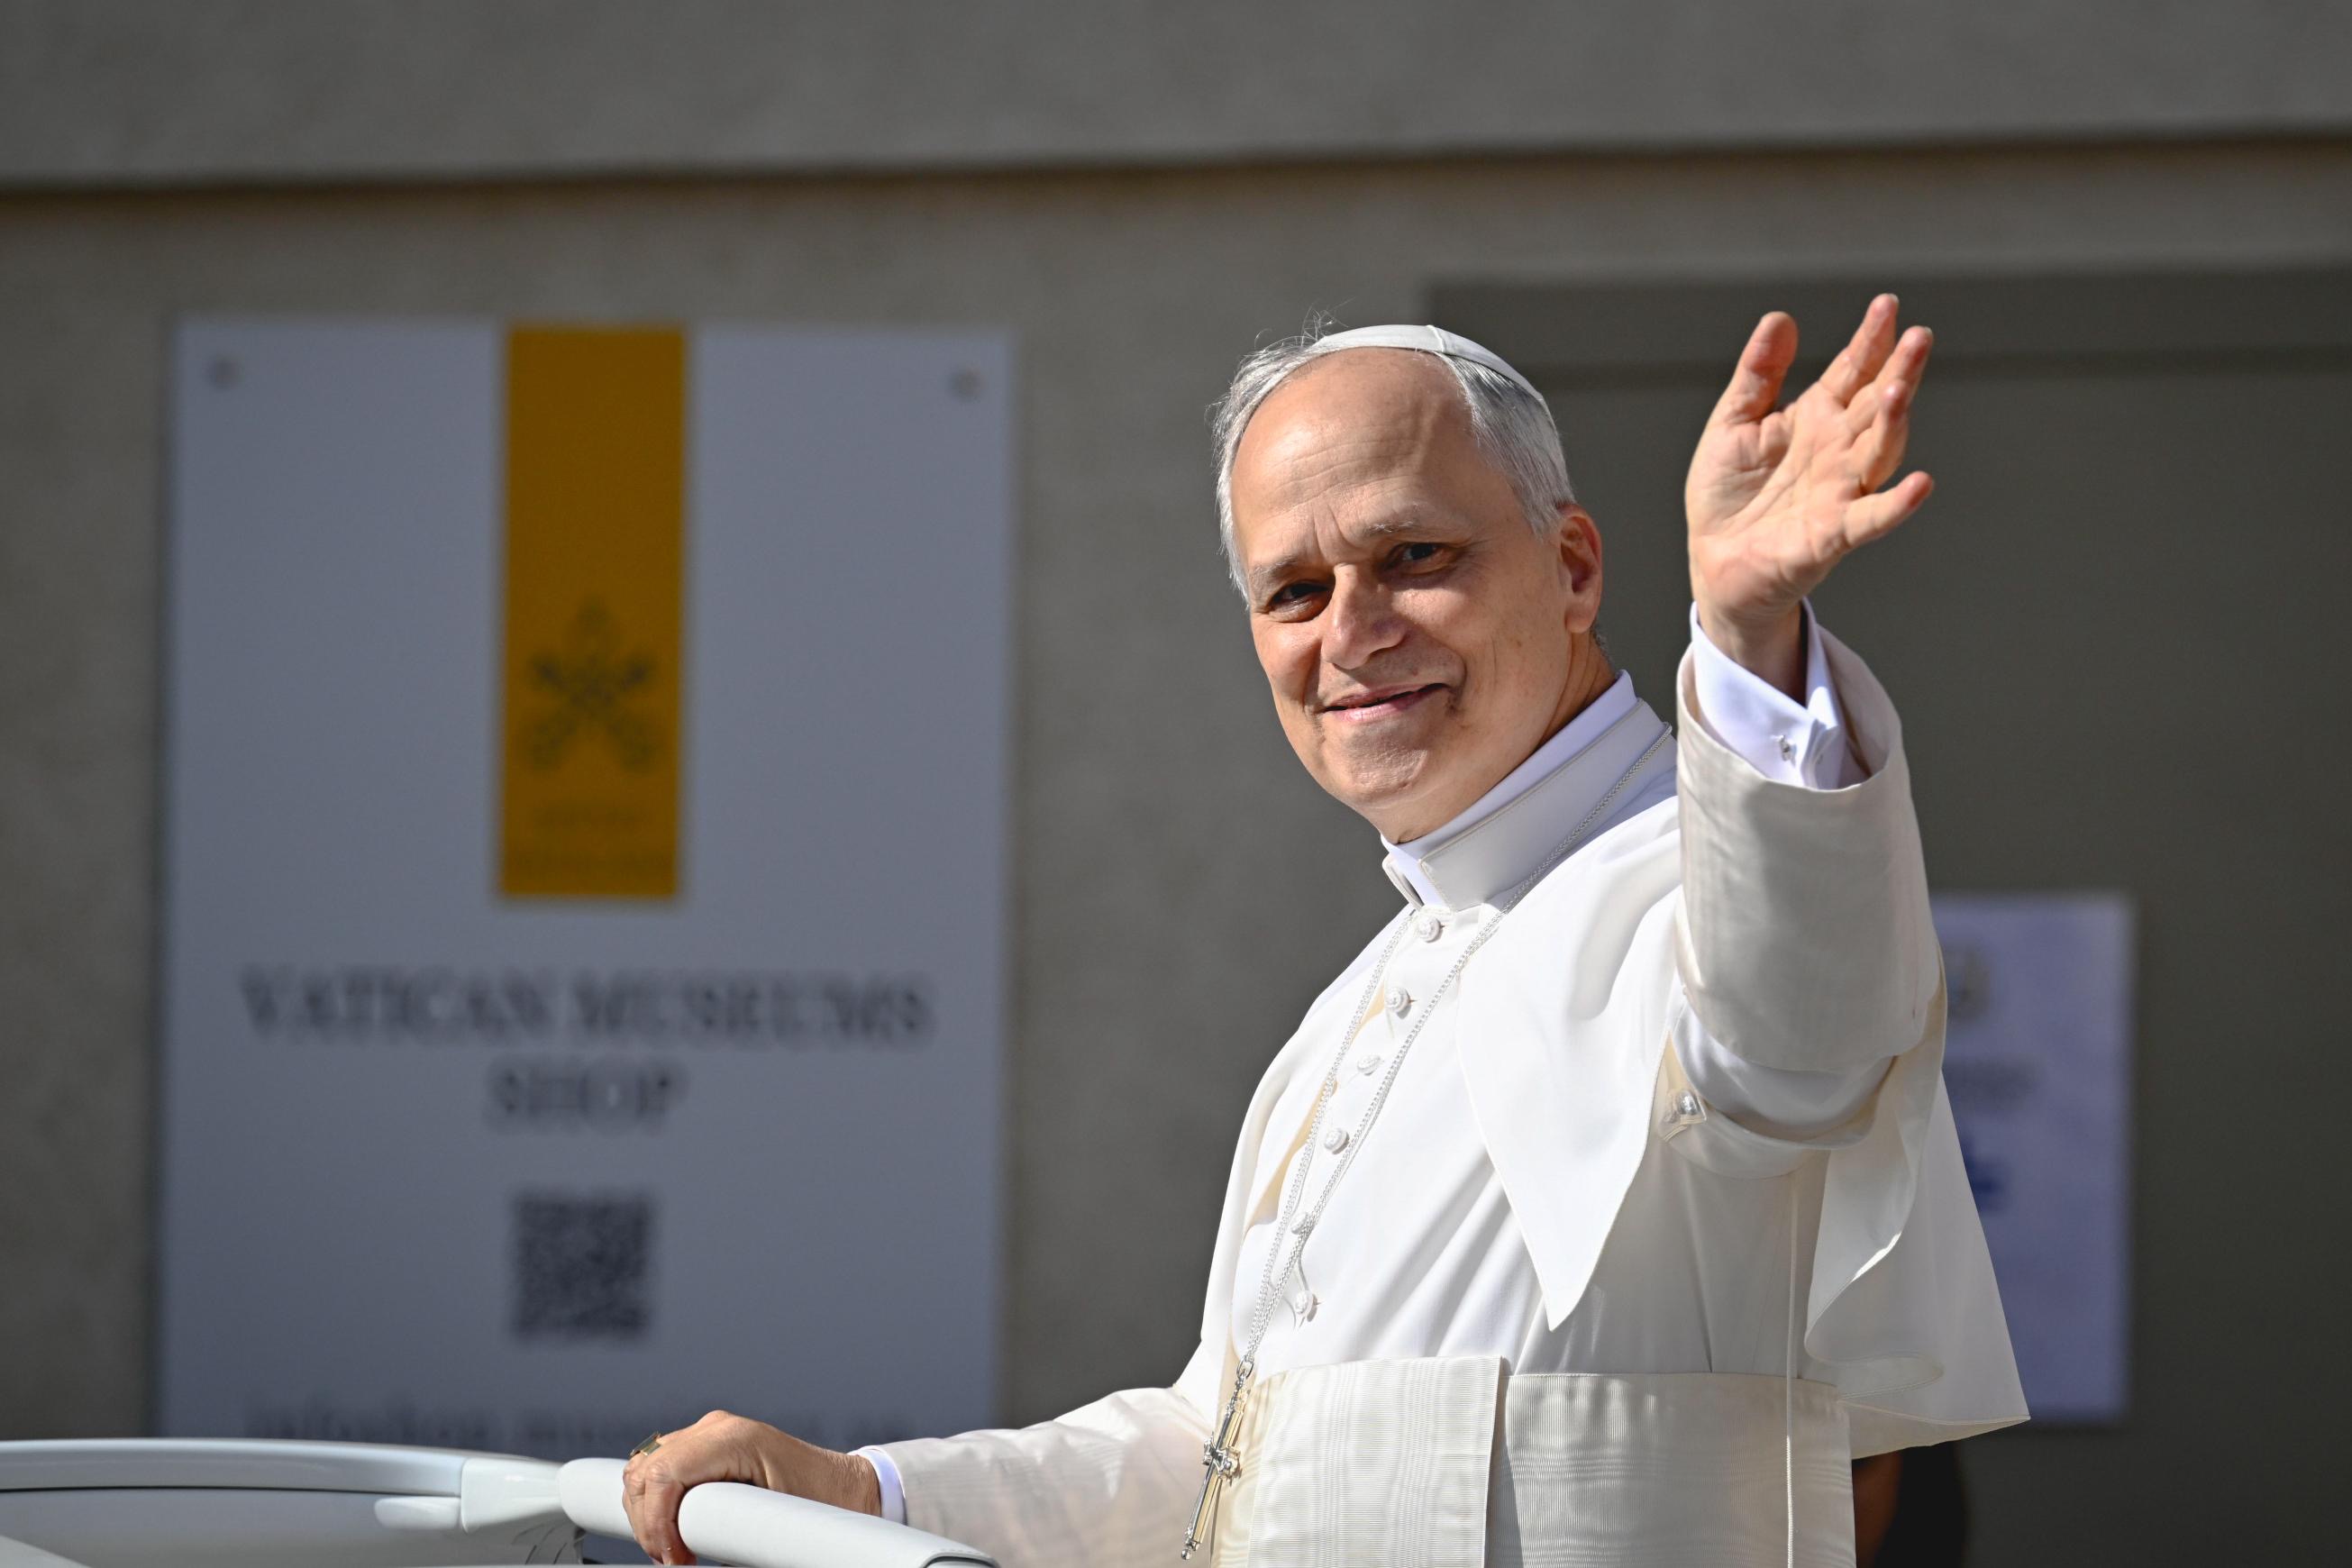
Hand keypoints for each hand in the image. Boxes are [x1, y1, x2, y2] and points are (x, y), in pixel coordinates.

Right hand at [621, 1409, 882, 1563]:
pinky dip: (654, 1500)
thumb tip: (693, 1541)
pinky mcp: (706, 1444)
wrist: (843, 1488)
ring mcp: (709, 1431)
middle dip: (648, 1522)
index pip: (664, 1474)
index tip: (676, 1558)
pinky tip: (675, 1529)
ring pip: (644, 1467)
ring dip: (647, 1512)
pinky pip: (659, 1467)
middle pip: (645, 1470)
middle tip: (673, 1559)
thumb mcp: (779, 1518)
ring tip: (674, 1548)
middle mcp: (717, 1427)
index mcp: (735, 1438)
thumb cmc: (822, 1503)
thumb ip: (730, 1525)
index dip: (657, 1523)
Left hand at [1684, 293, 1934, 695]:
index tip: (1887, 305)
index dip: (1870, 340)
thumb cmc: (1727, 493)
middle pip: (1876, 406)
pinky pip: (1871, 518)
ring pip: (1878, 453)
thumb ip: (1758, 374)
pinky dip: (1896, 504)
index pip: (1852, 372)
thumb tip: (1780, 318)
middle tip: (1919, 336)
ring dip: (1892, 424)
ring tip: (1897, 391)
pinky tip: (1920, 484)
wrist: (1713, 560)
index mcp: (1816, 419)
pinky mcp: (1832, 534)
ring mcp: (1840, 491)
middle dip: (1898, 372)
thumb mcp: (1733, 422)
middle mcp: (1837, 451)